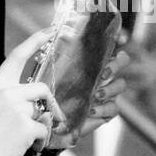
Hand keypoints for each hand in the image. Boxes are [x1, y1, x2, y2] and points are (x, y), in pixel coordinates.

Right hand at [0, 26, 68, 155]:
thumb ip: (10, 99)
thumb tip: (36, 103)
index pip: (17, 56)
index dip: (35, 41)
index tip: (50, 31)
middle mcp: (6, 93)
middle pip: (41, 88)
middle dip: (51, 104)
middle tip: (56, 116)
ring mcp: (16, 109)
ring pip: (43, 112)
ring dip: (41, 127)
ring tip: (29, 140)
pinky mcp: (25, 126)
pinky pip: (44, 130)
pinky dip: (41, 142)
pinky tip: (30, 149)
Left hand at [42, 31, 130, 152]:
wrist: (38, 125)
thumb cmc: (37, 96)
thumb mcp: (35, 69)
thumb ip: (38, 47)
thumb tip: (49, 30)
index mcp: (86, 62)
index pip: (107, 46)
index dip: (118, 39)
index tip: (118, 40)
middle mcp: (97, 75)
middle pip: (120, 62)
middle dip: (116, 65)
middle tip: (103, 73)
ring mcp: (102, 94)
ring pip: (119, 85)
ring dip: (110, 88)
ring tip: (96, 94)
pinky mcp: (102, 114)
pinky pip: (114, 108)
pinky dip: (105, 109)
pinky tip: (92, 110)